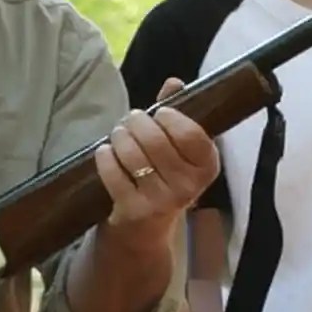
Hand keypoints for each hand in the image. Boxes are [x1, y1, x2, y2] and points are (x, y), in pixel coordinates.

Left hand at [94, 77, 219, 246]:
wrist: (147, 229)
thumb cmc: (165, 177)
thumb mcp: (179, 149)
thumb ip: (177, 114)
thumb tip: (174, 82)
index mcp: (207, 167)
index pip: (191, 133)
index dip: (170, 116)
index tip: (160, 113)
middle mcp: (188, 186)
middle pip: (156, 139)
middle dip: (137, 121)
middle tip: (131, 120)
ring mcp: (161, 201)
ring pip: (132, 153)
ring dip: (120, 136)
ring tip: (119, 134)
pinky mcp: (133, 210)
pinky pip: (113, 171)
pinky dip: (105, 156)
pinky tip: (106, 152)